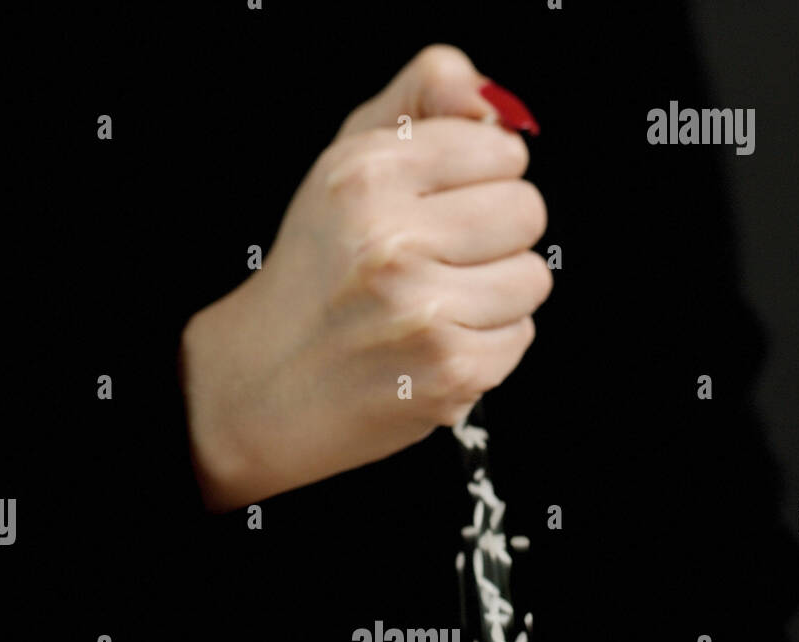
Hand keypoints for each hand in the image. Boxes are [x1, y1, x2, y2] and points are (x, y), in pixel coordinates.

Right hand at [179, 46, 550, 508]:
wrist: (267, 385)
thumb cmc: (318, 271)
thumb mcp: (349, 161)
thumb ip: (421, 98)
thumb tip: (495, 100)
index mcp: (368, 176)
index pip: (502, 151)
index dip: (481, 180)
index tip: (442, 207)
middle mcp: (391, 242)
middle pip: (526, 211)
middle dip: (495, 236)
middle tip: (441, 261)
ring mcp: (423, 312)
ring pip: (531, 279)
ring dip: (496, 295)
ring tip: (438, 306)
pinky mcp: (449, 372)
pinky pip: (519, 338)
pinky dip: (488, 346)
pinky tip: (437, 346)